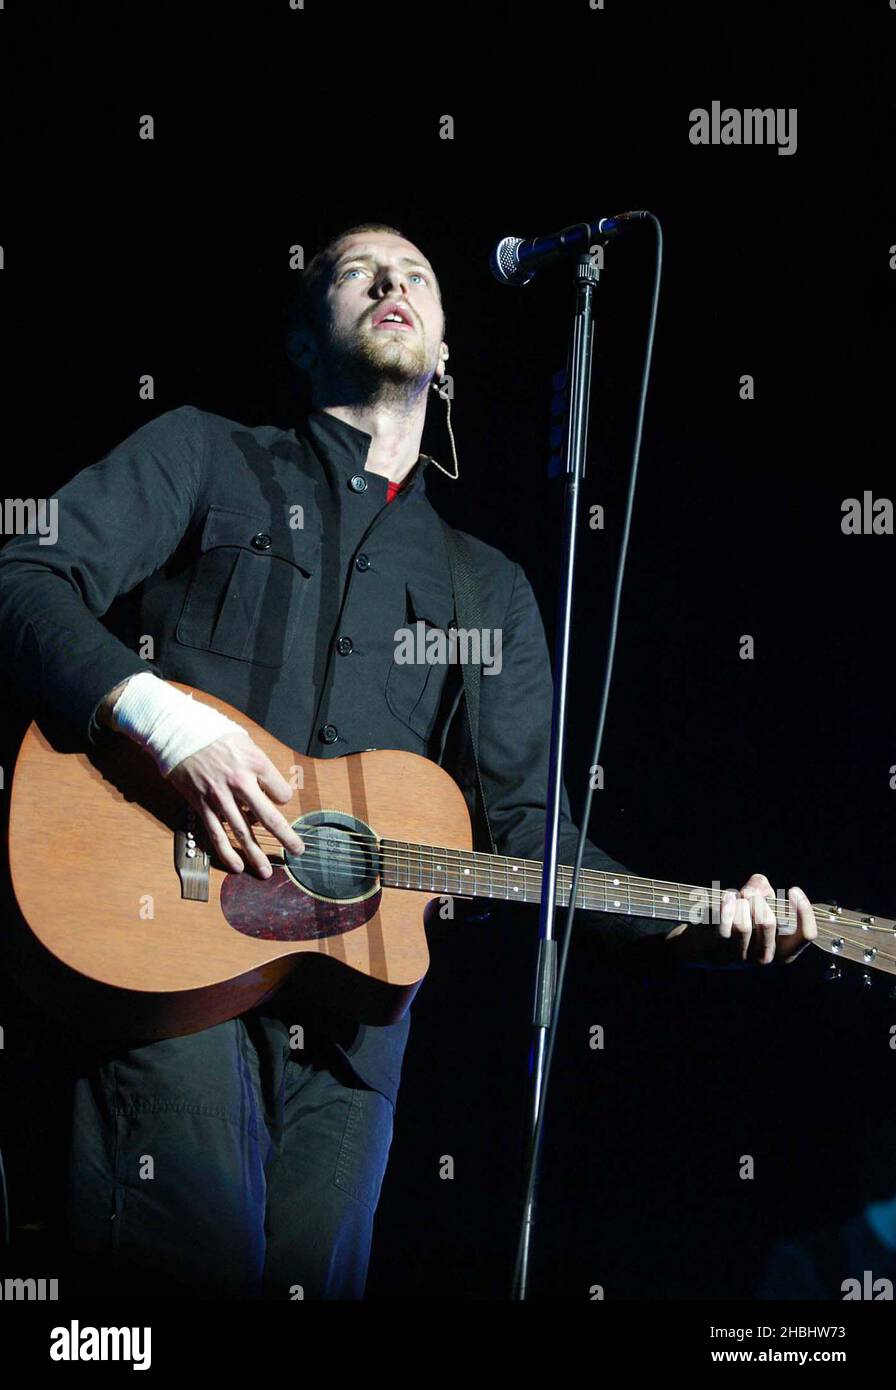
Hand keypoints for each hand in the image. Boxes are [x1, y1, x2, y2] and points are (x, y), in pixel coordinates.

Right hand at [168, 729, 303, 877]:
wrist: (179, 733)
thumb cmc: (215, 736)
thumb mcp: (246, 742)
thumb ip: (260, 767)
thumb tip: (271, 791)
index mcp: (255, 763)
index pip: (281, 793)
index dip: (282, 798)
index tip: (277, 798)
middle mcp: (240, 782)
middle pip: (269, 817)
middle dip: (286, 838)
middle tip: (297, 851)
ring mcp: (220, 796)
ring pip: (242, 832)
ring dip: (256, 855)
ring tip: (266, 872)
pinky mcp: (202, 805)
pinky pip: (217, 833)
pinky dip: (227, 853)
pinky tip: (237, 866)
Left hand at [718, 872, 817, 963]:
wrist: (711, 939)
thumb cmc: (744, 915)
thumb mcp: (760, 899)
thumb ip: (762, 887)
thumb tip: (753, 892)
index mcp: (786, 949)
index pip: (807, 934)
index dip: (804, 910)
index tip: (793, 890)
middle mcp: (767, 957)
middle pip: (768, 922)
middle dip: (757, 899)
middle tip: (750, 894)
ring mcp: (744, 957)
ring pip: (743, 925)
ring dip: (738, 904)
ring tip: (737, 899)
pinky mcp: (722, 953)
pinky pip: (724, 927)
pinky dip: (726, 905)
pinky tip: (728, 897)